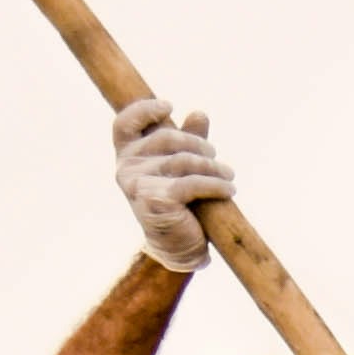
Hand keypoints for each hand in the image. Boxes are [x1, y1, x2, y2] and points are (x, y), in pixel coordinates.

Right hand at [112, 97, 231, 273]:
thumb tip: (199, 113)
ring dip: (213, 167)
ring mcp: (137, 185)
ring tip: (229, 176)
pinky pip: (192, 183)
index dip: (144, 110)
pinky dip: (215, 185)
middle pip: (167, 138)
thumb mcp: (181, 168)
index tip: (170, 106)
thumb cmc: (179, 204)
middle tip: (216, 156)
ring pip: (184, 160)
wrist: (177, 248)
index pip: (124, 124)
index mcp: (127, 156)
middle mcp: (126, 168)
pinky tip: (229, 190)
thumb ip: (187, 140)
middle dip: (199, 145)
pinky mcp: (155, 200)